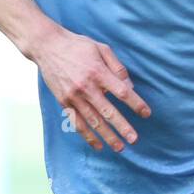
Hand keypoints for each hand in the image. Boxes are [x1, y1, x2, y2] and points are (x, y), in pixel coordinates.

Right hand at [33, 26, 150, 150]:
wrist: (47, 46)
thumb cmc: (78, 46)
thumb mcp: (101, 48)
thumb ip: (117, 67)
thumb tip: (130, 86)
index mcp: (98, 72)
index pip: (121, 92)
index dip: (135, 104)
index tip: (146, 113)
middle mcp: (86, 86)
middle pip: (108, 111)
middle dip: (122, 127)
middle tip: (134, 140)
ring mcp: (73, 96)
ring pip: (93, 121)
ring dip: (107, 136)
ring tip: (120, 148)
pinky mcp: (64, 102)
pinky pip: (77, 123)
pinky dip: (87, 136)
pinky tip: (98, 145)